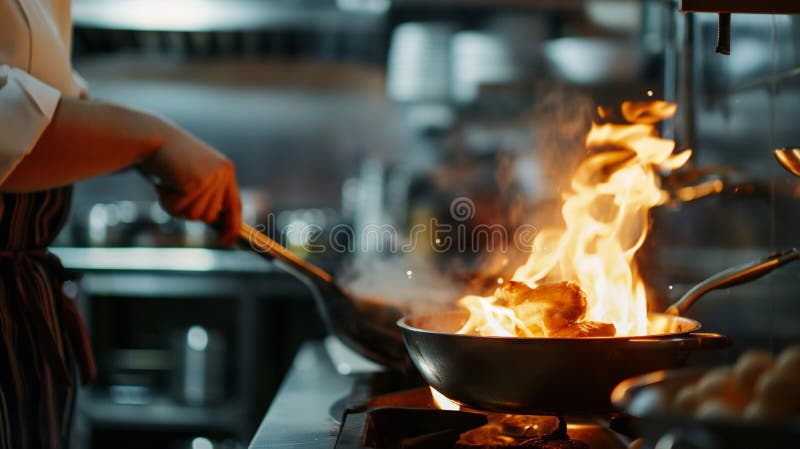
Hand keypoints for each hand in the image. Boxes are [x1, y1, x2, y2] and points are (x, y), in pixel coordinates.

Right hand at [139, 122, 240, 245]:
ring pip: (194, 216)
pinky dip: (166, 201)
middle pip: (209, 216)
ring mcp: (211, 178)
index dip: (232, 226)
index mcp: (226, 171)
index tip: (227, 241)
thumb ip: (206, 195)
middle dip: (187, 210)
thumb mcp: (192, 176)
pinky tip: (163, 182)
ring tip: (168, 183)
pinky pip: (179, 209)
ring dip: (175, 206)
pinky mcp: (196, 183)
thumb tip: (216, 224)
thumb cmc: (167, 159)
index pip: (235, 205)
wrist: (150, 137)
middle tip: (174, 190)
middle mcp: (223, 174)